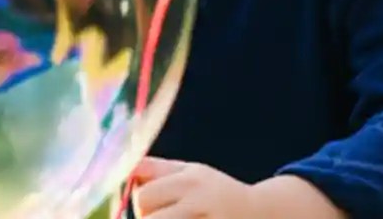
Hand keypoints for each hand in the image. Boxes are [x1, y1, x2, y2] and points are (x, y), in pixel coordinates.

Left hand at [131, 158, 253, 217]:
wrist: (260, 213)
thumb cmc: (216, 191)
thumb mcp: (191, 171)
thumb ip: (156, 169)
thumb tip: (122, 168)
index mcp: (190, 180)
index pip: (143, 197)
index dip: (141, 203)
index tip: (152, 204)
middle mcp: (199, 203)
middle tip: (161, 215)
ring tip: (172, 218)